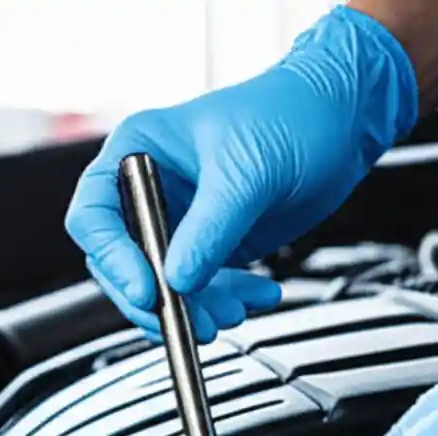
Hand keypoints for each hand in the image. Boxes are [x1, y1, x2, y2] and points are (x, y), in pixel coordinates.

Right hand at [65, 6, 416, 335]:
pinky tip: (259, 295)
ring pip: (163, 283)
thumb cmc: (292, 114)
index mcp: (140, 151)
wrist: (341, 121)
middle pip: (122, 260)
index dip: (113, 258)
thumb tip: (177, 279)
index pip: (95, 215)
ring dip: (196, 307)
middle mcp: (153, 187)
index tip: (148, 290)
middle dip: (158, 296)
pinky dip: (227, 300)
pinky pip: (203, 287)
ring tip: (233, 312)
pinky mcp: (213, 242)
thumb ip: (210, 230)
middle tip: (192, 320)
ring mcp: (182, 218)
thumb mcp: (247, 172)